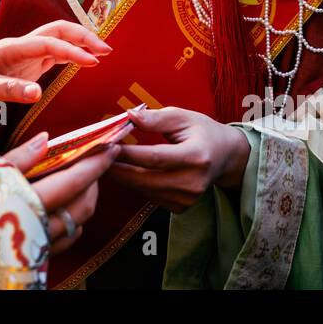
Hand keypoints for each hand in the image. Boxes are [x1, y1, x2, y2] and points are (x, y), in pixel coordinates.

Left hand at [0, 20, 109, 112]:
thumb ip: (10, 90)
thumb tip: (38, 93)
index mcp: (13, 48)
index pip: (50, 43)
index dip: (73, 51)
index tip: (95, 62)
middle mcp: (21, 46)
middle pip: (58, 31)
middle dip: (84, 37)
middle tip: (107, 51)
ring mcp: (24, 54)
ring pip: (58, 40)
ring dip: (80, 43)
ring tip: (103, 54)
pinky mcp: (25, 64)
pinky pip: (52, 54)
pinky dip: (71, 54)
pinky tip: (83, 62)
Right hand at [8, 132, 117, 254]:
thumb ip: (14, 157)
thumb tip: (45, 140)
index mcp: (21, 202)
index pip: (69, 182)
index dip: (93, 163)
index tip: (108, 147)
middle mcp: (34, 227)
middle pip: (82, 205)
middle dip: (96, 180)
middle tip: (100, 159)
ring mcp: (36, 244)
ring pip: (77, 222)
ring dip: (88, 198)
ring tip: (88, 178)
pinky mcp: (34, 254)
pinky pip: (67, 238)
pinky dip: (76, 218)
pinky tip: (71, 203)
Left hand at [106, 106, 250, 212]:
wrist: (226, 157)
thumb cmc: (202, 131)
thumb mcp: (183, 116)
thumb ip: (156, 118)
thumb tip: (128, 115)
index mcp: (196, 157)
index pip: (155, 158)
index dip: (129, 153)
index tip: (107, 144)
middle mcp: (193, 182)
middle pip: (145, 179)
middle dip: (118, 168)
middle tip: (96, 157)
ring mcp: (188, 199)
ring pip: (144, 190)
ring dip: (123, 177)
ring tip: (105, 162)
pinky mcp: (181, 208)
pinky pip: (150, 196)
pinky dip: (135, 185)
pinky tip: (125, 171)